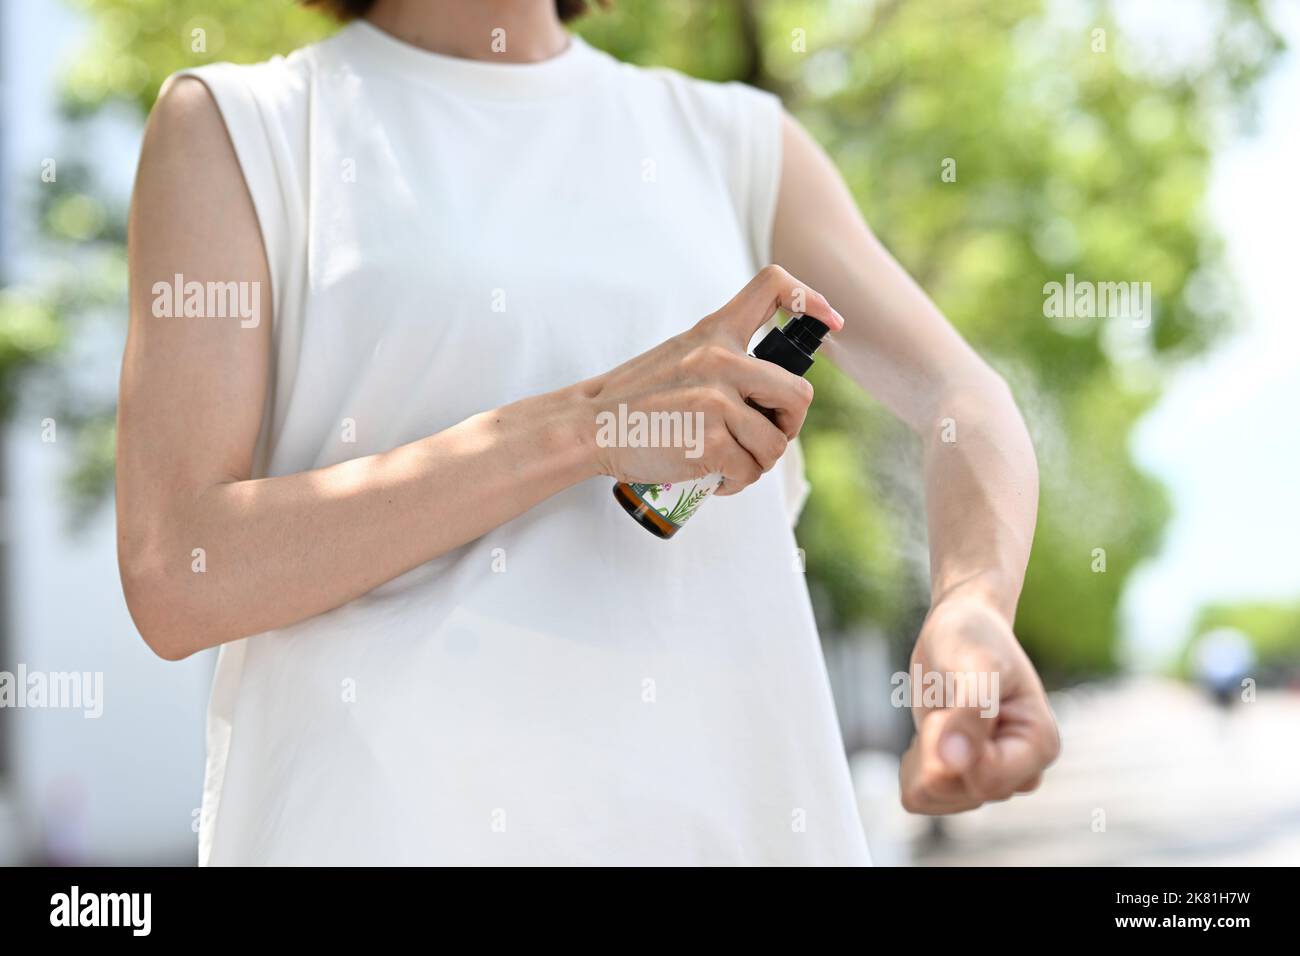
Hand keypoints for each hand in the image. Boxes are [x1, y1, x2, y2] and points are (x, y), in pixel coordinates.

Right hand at [582, 265, 843, 495]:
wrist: (589, 427)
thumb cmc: (634, 400)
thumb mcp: (679, 355)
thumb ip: (720, 359)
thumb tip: (767, 391)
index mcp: (714, 333)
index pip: (772, 288)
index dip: (811, 300)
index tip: (832, 322)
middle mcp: (720, 359)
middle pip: (799, 393)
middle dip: (787, 427)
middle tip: (763, 439)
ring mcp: (717, 400)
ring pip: (774, 443)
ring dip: (757, 463)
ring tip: (726, 463)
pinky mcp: (712, 440)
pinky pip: (749, 471)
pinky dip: (734, 483)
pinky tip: (710, 477)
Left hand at [899, 595, 1059, 812]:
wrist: (959, 628)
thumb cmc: (976, 638)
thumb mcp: (976, 664)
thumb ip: (970, 712)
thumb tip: (953, 763)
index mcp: (1040, 746)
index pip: (987, 781)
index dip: (954, 746)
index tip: (956, 704)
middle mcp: (1020, 771)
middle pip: (959, 791)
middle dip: (938, 746)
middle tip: (949, 704)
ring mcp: (989, 777)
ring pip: (937, 796)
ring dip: (925, 753)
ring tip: (943, 715)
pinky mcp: (960, 778)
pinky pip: (921, 797)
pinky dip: (913, 766)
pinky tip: (929, 735)